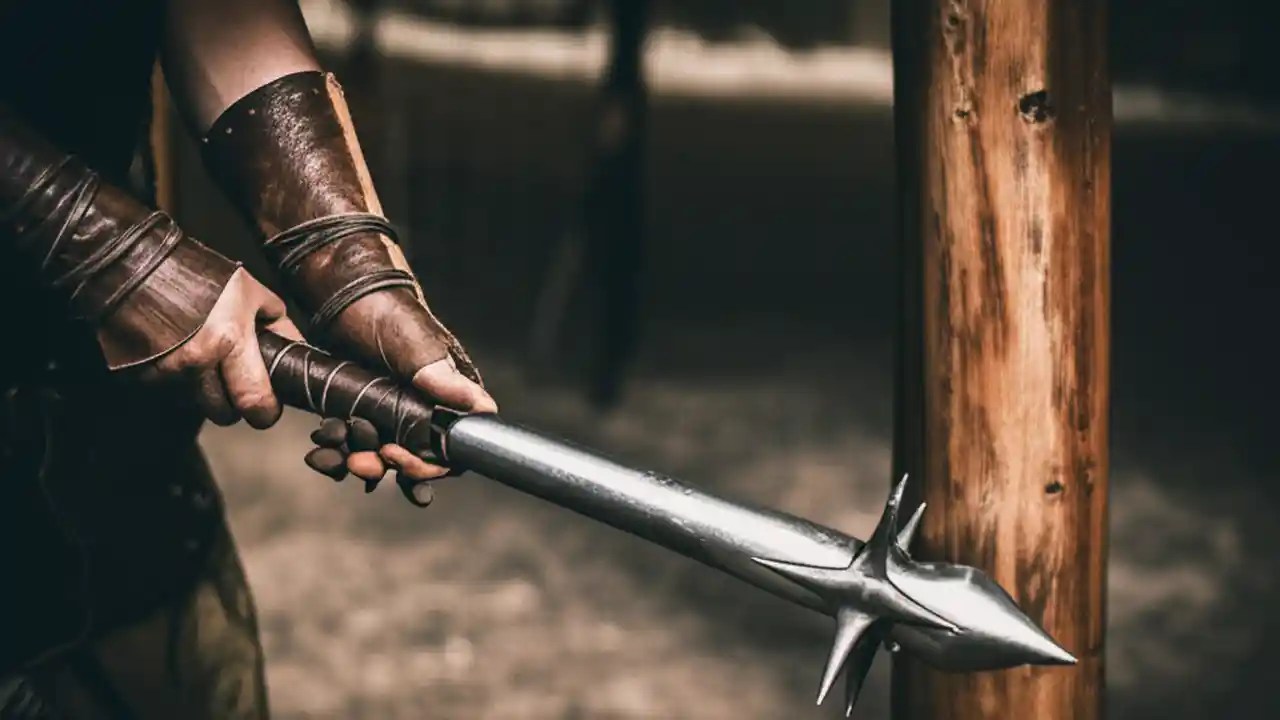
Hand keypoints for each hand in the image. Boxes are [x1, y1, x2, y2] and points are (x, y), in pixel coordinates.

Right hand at [147, 268, 303, 427]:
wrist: (133, 264)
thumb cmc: (196, 273)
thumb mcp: (251, 291)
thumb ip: (280, 326)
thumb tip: (299, 354)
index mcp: (228, 340)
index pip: (255, 402)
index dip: (266, 411)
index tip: (268, 407)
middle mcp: (194, 361)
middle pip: (224, 414)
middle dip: (234, 404)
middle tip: (235, 381)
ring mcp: (162, 371)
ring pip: (196, 405)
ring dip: (204, 392)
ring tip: (204, 359)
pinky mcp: (137, 376)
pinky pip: (169, 393)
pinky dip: (177, 382)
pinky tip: (178, 355)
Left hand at [303, 287, 495, 502]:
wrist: (337, 289)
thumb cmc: (384, 310)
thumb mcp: (415, 345)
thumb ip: (445, 379)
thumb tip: (484, 409)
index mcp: (446, 395)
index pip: (450, 450)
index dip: (426, 465)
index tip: (396, 455)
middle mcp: (422, 408)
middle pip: (413, 459)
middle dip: (384, 465)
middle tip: (358, 460)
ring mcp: (389, 410)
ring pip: (379, 455)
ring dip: (356, 461)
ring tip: (331, 451)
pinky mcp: (359, 408)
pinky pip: (353, 443)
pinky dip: (337, 451)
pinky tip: (320, 449)